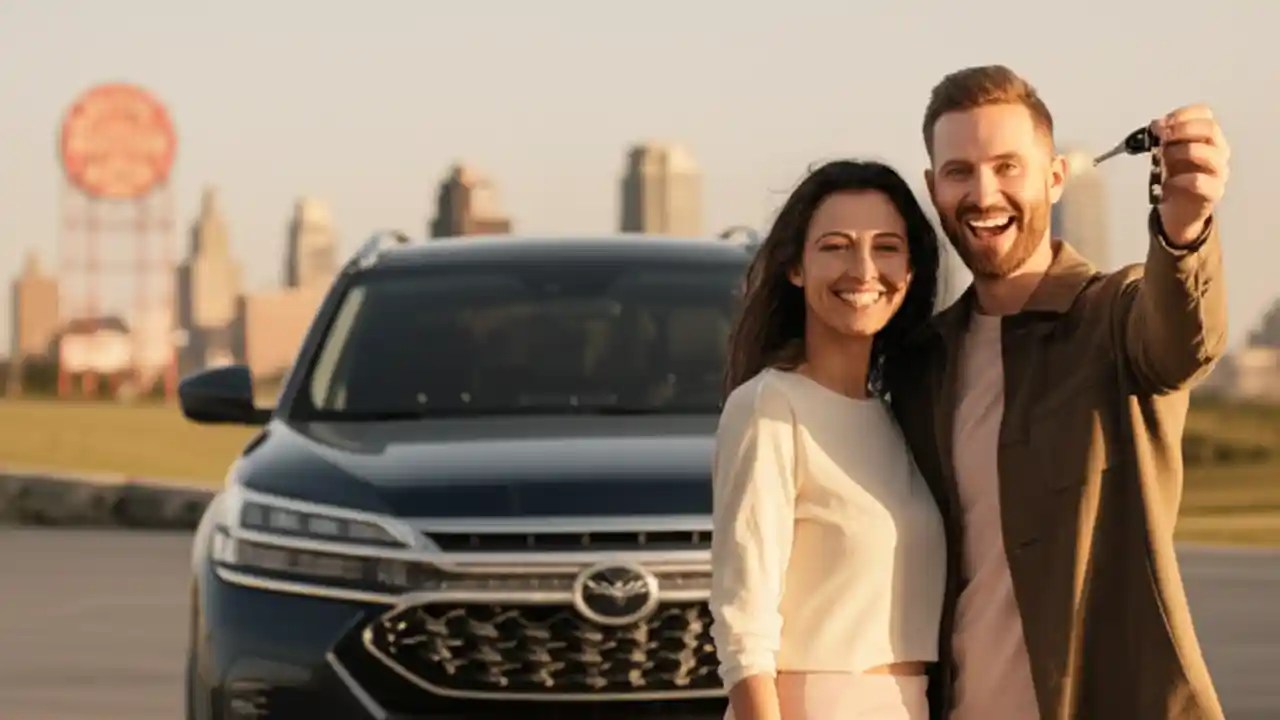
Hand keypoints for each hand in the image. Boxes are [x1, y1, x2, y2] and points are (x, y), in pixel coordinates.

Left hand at [1153, 104, 1229, 245]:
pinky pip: (1200, 181)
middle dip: (1181, 129)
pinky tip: (1167, 183)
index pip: (1204, 114)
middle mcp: (1218, 150)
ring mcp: (1219, 171)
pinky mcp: (1214, 192)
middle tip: (1160, 136)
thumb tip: (1155, 126)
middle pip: (1209, 129)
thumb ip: (1163, 139)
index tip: (1158, 124)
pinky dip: (1180, 179)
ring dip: (1180, 152)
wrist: (1179, 210)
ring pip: (1208, 153)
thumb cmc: (1175, 177)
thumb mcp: (1166, 153)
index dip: (1181, 115)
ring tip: (1163, 159)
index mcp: (1208, 136)